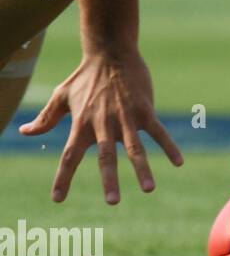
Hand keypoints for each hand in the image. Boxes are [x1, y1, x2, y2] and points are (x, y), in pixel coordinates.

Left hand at [19, 50, 183, 203]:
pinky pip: (159, 132)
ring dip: (142, 169)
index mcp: (81, 124)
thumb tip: (24, 132)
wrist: (111, 54)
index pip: (70, 156)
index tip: (58, 199)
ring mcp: (126, 118)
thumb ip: (46, 118)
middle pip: (105, 157)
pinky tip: (179, 162)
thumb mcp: (61, 96)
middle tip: (112, 202)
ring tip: (148, 189)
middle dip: (109, 179)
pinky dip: (169, 147)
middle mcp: (103, 124)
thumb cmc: (85, 77)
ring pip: (135, 148)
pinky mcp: (145, 110)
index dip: (63, 178)